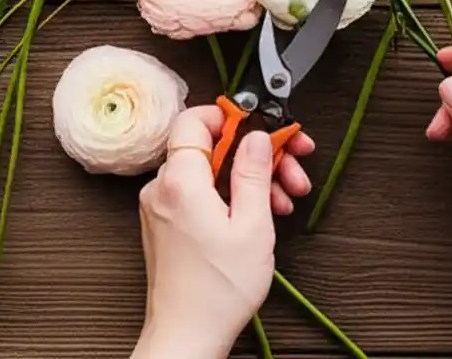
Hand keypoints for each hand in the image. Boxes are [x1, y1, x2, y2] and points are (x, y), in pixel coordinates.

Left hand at [132, 105, 314, 358]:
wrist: (188, 336)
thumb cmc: (217, 291)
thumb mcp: (252, 225)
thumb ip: (254, 172)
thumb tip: (256, 137)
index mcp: (181, 182)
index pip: (193, 120)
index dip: (229, 115)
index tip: (260, 124)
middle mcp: (163, 190)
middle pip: (210, 147)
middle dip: (254, 153)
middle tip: (290, 164)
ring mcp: (162, 208)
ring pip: (209, 172)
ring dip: (248, 177)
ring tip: (282, 199)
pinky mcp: (166, 224)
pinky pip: (199, 193)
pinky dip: (229, 196)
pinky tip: (259, 213)